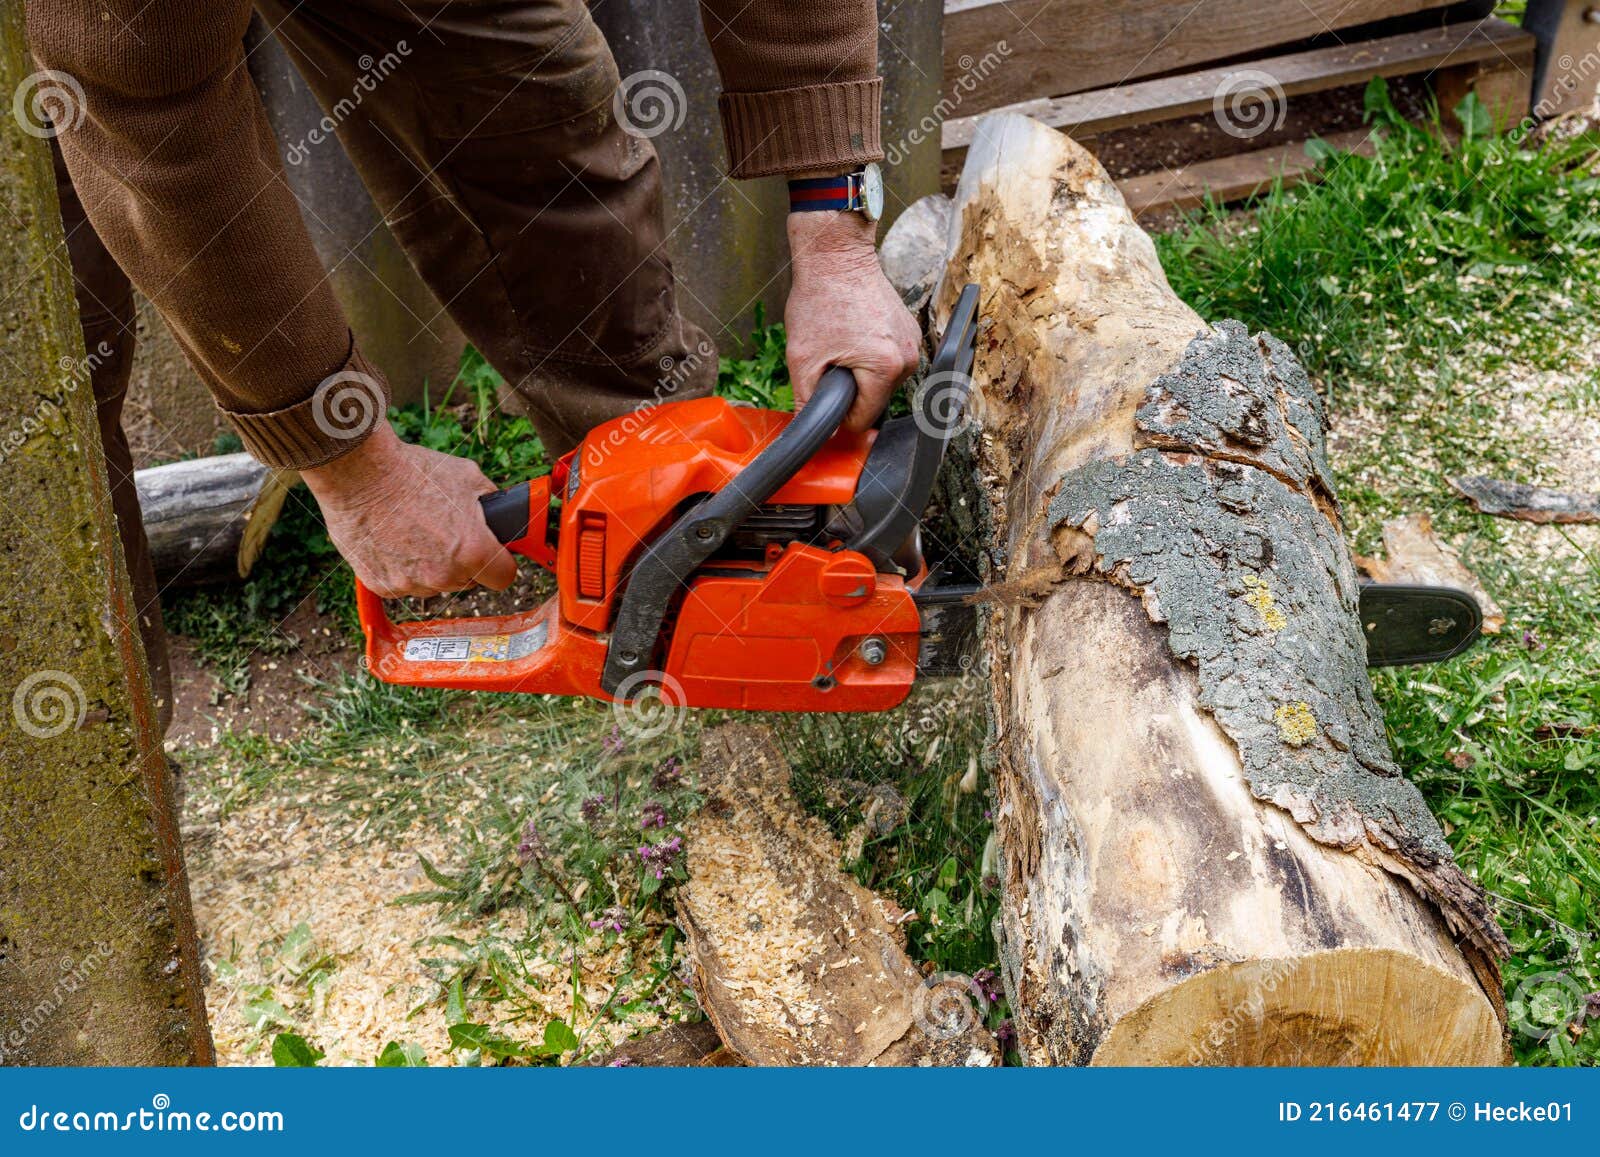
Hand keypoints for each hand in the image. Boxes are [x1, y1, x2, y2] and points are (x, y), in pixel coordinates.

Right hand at [301, 423, 517, 598]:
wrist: (360, 472)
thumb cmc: (414, 472)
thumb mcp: (468, 478)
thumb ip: (491, 506)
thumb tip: (500, 517)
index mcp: (473, 552)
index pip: (503, 577)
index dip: (500, 563)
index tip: (492, 554)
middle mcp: (443, 576)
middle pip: (467, 581)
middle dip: (463, 562)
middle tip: (445, 532)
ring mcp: (411, 584)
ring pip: (434, 585)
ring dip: (431, 567)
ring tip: (415, 530)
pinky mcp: (382, 585)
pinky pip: (403, 584)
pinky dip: (401, 568)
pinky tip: (393, 540)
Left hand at [785, 209, 920, 431]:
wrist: (836, 255)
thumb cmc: (820, 298)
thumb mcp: (802, 358)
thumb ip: (808, 402)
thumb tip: (814, 434)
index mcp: (886, 368)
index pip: (864, 419)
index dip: (839, 415)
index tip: (824, 394)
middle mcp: (909, 358)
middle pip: (875, 401)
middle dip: (850, 390)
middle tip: (829, 358)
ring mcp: (914, 343)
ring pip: (882, 382)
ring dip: (861, 373)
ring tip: (841, 342)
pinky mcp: (911, 331)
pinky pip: (889, 360)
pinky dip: (871, 355)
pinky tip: (854, 334)